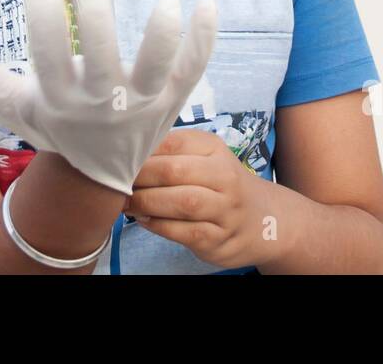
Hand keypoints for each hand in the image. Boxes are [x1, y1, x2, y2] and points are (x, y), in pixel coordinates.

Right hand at [0, 0, 217, 194]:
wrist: (102, 172)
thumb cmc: (56, 126)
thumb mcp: (17, 107)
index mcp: (63, 100)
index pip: (50, 59)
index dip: (45, 19)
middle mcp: (105, 103)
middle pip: (103, 65)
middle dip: (98, 26)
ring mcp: (144, 103)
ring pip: (157, 72)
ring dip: (163, 41)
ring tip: (168, 4)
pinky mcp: (174, 98)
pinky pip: (193, 71)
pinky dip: (204, 43)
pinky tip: (208, 5)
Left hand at [121, 128, 277, 269]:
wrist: (264, 220)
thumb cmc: (221, 185)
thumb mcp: (205, 158)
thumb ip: (173, 152)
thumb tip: (128, 152)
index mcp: (215, 149)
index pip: (175, 142)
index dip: (144, 150)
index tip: (121, 157)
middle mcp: (225, 177)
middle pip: (175, 172)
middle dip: (141, 178)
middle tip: (118, 182)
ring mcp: (225, 210)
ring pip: (181, 203)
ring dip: (147, 203)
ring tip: (127, 203)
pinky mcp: (219, 239)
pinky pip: (184, 232)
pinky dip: (159, 226)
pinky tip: (145, 220)